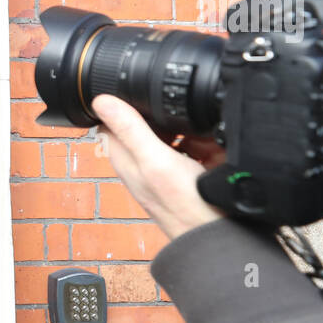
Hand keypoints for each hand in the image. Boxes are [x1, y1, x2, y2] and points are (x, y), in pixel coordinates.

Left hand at [92, 94, 225, 239]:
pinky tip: (218, 143)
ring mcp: (172, 168)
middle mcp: (146, 164)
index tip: (132, 86)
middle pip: (148, 125)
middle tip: (177, 107)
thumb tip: (100, 100)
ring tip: (202, 130)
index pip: (112, 124)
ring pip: (177, 133)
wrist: (222, 236)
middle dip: (162, 112)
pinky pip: (199, 147)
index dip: (119, 104)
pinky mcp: (195, 172)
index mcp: (127, 160)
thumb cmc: (185, 205)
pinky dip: (208, 141)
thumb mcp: (154, 160)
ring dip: (189, 126)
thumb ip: (131, 129)